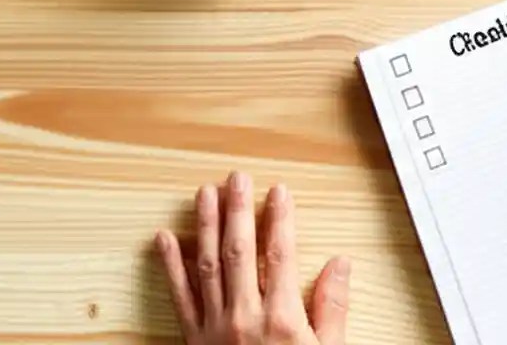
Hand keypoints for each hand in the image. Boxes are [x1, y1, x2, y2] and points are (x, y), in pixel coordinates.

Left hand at [154, 172, 349, 344]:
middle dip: (239, 210)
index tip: (279, 192)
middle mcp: (246, 317)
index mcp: (283, 319)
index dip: (280, 219)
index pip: (281, 254)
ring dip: (206, 226)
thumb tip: (340, 264)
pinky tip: (165, 239)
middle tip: (236, 178)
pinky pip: (180, 297)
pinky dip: (171, 266)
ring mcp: (215, 328)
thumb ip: (332, 308)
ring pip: (208, 266)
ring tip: (204, 195)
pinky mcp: (194, 341)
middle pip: (241, 251)